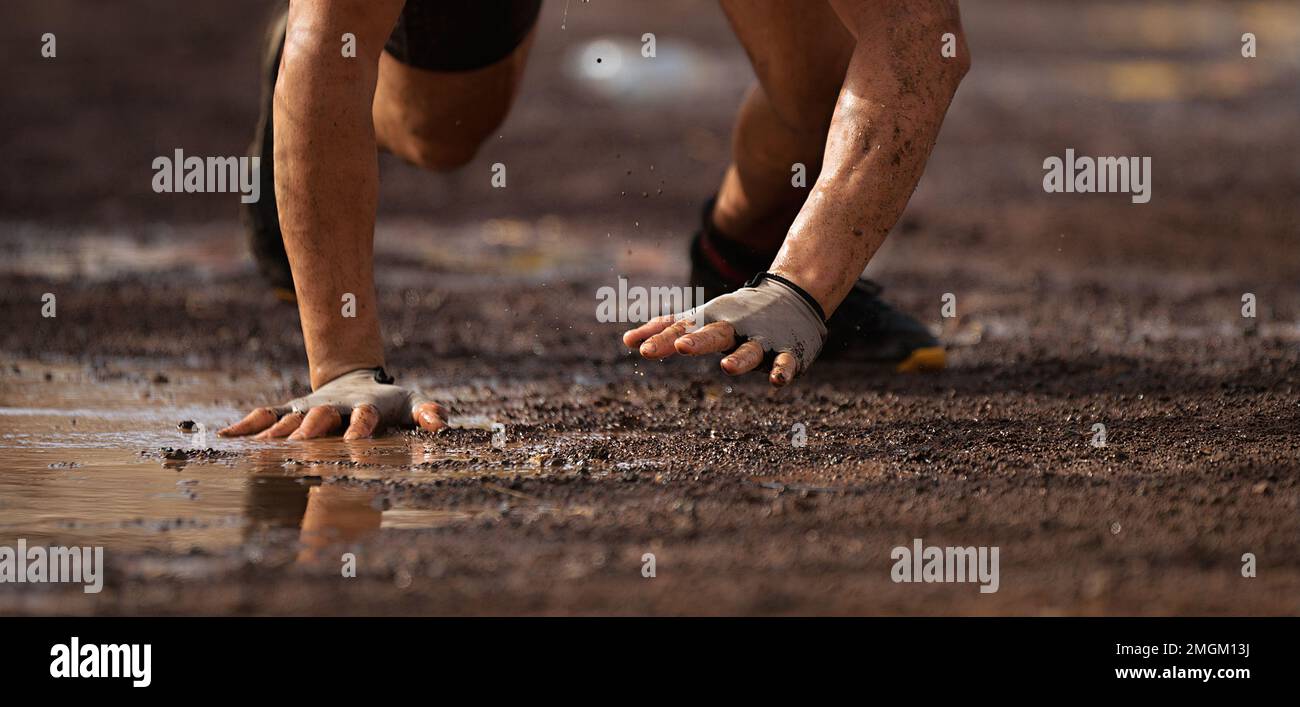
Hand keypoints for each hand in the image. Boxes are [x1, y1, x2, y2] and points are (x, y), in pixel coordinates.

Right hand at [217, 368, 447, 439]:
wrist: (357, 379)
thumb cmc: (389, 401)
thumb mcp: (411, 403)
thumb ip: (427, 412)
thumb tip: (441, 424)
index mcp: (365, 407)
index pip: (364, 416)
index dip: (361, 425)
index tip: (357, 438)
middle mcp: (333, 407)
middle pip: (321, 415)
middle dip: (312, 428)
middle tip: (303, 441)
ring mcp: (309, 409)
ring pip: (290, 418)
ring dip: (277, 431)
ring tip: (261, 445)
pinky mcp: (291, 412)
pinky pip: (267, 415)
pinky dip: (248, 424)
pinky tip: (226, 435)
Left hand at [622, 274, 827, 386]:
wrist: (793, 294)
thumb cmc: (735, 313)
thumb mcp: (701, 316)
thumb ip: (666, 330)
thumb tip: (626, 341)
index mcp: (711, 320)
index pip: (682, 329)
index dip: (662, 339)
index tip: (641, 349)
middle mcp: (733, 327)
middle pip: (713, 334)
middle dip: (698, 340)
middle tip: (682, 346)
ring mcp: (761, 338)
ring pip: (749, 349)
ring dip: (739, 359)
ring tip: (726, 368)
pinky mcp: (787, 349)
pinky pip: (784, 361)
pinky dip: (781, 370)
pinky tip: (775, 381)